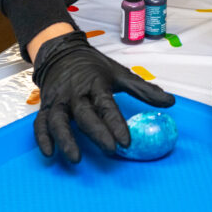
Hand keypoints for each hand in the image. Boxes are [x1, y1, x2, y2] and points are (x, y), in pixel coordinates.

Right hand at [30, 30, 174, 163]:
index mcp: (96, 84)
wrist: (61, 52)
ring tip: (76, 159)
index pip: (107, 105)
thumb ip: (144, 90)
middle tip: (110, 150)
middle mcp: (75, 94)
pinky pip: (40, 124)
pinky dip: (42, 138)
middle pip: (85, 115)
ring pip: (59, 121)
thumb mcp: (119, 73)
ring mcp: (58, 101)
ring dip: (66, 140)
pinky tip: (50, 154)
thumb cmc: (93, 66)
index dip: (116, 123)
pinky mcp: (45, 107)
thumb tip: (171, 103)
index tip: (127, 140)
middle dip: (97, 133)